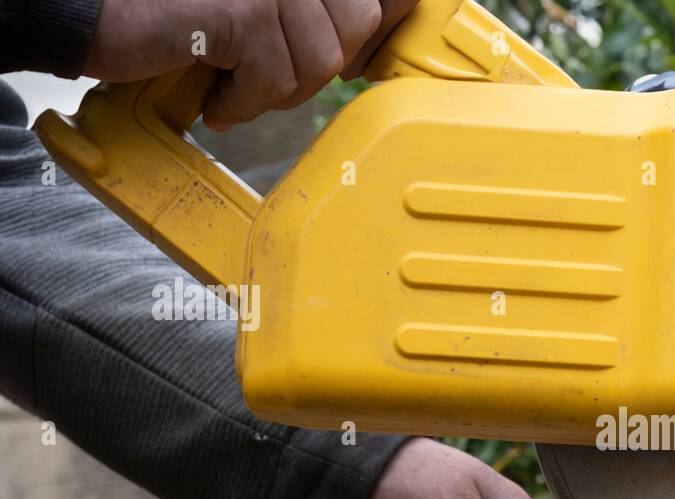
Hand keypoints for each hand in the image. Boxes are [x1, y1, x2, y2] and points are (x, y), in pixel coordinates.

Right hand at [83, 0, 417, 128]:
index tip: (345, 57)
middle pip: (356, 25)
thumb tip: (362, 44)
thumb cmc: (174, 9)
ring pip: (319, 61)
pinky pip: (274, 81)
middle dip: (313, 65)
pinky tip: (212, 90)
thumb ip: (308, 11)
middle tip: (265, 72)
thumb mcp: (257, 4)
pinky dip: (241, 101)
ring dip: (275, 88)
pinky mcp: (245, 10)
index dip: (371, 28)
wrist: (92, 8)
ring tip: (233, 81)